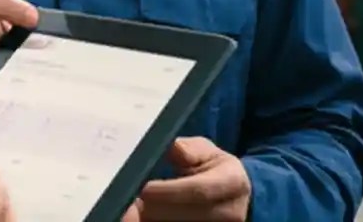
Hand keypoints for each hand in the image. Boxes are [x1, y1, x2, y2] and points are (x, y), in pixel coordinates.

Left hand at [133, 137, 250, 220]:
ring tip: (129, 209)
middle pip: (183, 215)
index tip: (142, 188)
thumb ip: (187, 149)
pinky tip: (139, 216)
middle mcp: (230, 212)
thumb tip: (169, 147)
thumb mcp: (206, 151)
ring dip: (148, 219)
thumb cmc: (214, 169)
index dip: (168, 191)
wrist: (237, 197)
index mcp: (232, 182)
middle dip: (151, 208)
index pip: (198, 190)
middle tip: (125, 199)